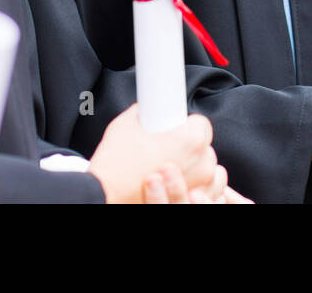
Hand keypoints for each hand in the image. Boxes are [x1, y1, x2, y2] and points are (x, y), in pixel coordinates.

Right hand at [89, 105, 218, 203]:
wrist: (105, 192)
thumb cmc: (116, 161)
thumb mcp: (128, 122)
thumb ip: (144, 112)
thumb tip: (145, 108)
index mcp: (192, 139)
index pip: (201, 124)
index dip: (187, 125)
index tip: (176, 129)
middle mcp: (202, 163)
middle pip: (204, 147)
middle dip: (189, 146)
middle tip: (168, 147)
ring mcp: (198, 186)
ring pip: (206, 170)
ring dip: (193, 167)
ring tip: (172, 166)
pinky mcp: (189, 203)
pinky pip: (201, 191)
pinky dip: (192, 186)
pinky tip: (177, 182)